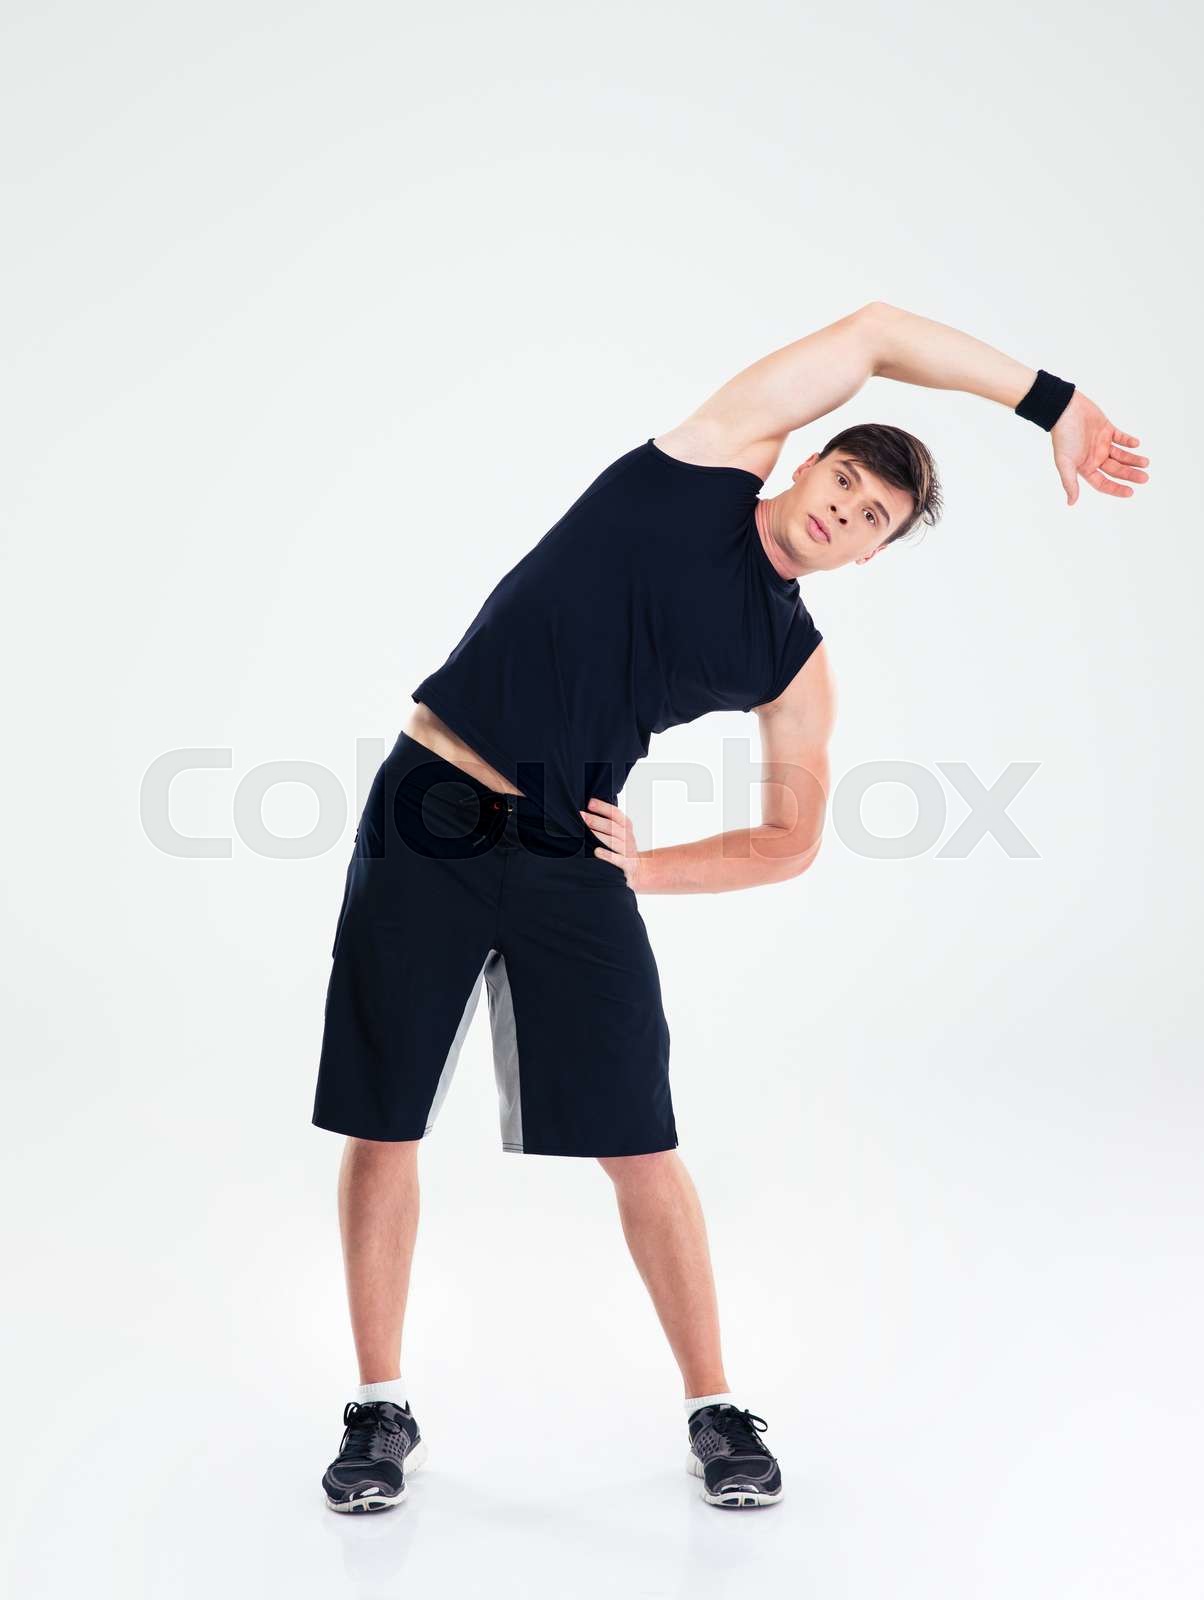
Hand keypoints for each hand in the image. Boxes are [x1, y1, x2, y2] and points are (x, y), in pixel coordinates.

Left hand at [579, 798, 642, 888]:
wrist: (639, 869)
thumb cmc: (622, 848)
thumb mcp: (620, 833)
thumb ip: (609, 822)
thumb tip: (588, 810)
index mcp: (626, 827)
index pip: (616, 814)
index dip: (603, 807)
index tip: (590, 803)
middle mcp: (627, 837)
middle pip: (612, 827)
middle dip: (596, 820)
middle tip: (582, 816)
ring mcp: (628, 851)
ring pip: (613, 841)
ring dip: (599, 835)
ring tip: (586, 831)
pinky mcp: (627, 865)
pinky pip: (618, 860)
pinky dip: (608, 856)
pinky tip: (597, 851)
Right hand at [1050, 391, 1149, 505]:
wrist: (1065, 410)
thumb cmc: (1063, 436)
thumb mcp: (1064, 462)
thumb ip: (1069, 482)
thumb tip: (1071, 502)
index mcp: (1085, 467)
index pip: (1103, 483)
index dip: (1116, 488)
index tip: (1131, 492)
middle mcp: (1095, 457)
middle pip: (1116, 470)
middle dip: (1130, 474)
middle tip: (1144, 478)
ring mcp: (1101, 444)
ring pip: (1121, 455)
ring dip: (1133, 459)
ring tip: (1146, 463)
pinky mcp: (1106, 430)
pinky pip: (1120, 437)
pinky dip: (1129, 441)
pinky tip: (1136, 444)